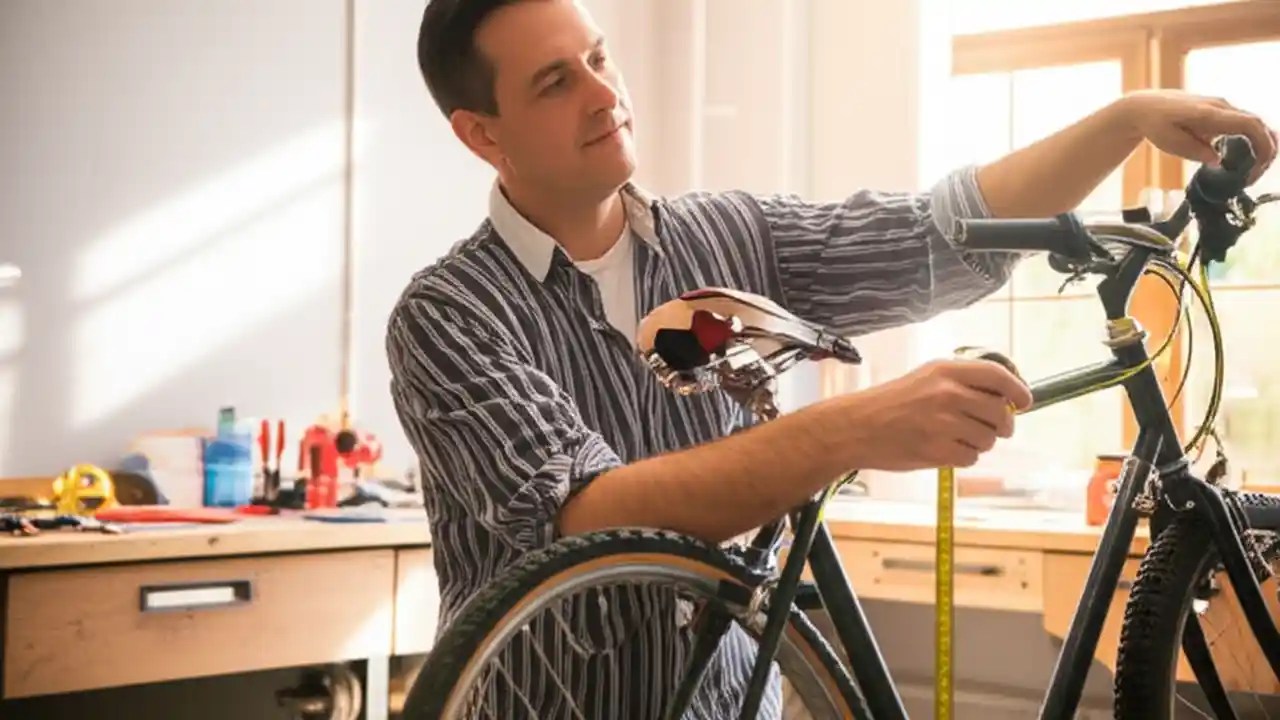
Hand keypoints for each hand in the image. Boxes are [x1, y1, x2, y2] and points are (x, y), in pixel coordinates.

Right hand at [846, 359, 1032, 470]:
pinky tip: (943, 449)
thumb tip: (1006, 398)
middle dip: (1002, 425)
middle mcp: (947, 394)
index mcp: (945, 371)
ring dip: (979, 442)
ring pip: (988, 439)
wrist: (855, 428)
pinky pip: (971, 458)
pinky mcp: (938, 451)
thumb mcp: (925, 378)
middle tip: (993, 429)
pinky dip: (963, 457)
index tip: (1025, 401)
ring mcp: (943, 423)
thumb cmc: (890, 403)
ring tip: (954, 438)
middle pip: (1001, 413)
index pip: (998, 376)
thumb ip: (962, 383)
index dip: (1018, 390)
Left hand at [1118, 90, 1277, 183]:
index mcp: (1210, 113)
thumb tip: (1218, 161)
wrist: (1145, 107)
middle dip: (1265, 150)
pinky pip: (1245, 125)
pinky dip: (1251, 141)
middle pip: (1258, 125)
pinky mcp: (1222, 113)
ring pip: (1254, 125)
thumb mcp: (1169, 143)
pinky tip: (1246, 160)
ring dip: (1260, 146)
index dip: (1262, 144)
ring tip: (1251, 171)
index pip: (1249, 124)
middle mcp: (1222, 106)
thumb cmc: (1155, 125)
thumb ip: (1194, 151)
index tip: (1258, 166)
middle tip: (1254, 176)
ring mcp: (1224, 107)